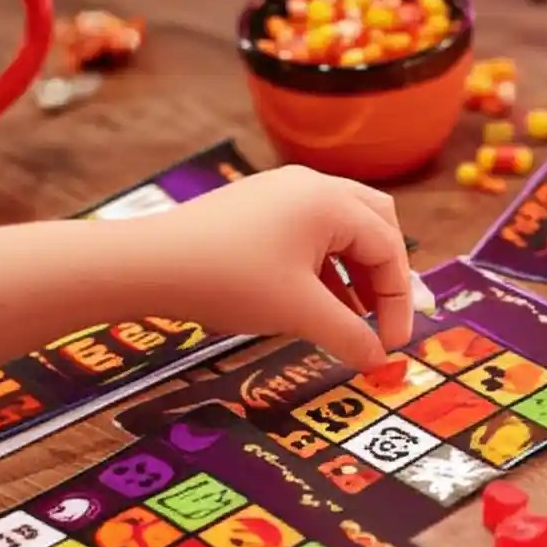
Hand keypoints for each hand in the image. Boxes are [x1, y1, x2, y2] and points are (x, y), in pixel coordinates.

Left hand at [133, 165, 411, 369]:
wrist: (149, 264)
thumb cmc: (230, 281)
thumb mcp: (298, 313)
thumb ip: (350, 336)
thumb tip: (379, 361)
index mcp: (331, 202)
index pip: (388, 248)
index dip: (398, 301)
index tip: (391, 345)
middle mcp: (312, 186)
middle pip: (376, 224)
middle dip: (384, 274)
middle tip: (382, 317)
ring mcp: (282, 191)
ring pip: (342, 229)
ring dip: (354, 273)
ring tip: (350, 319)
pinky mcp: (257, 206)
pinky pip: (310, 232)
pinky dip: (324, 266)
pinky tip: (315, 303)